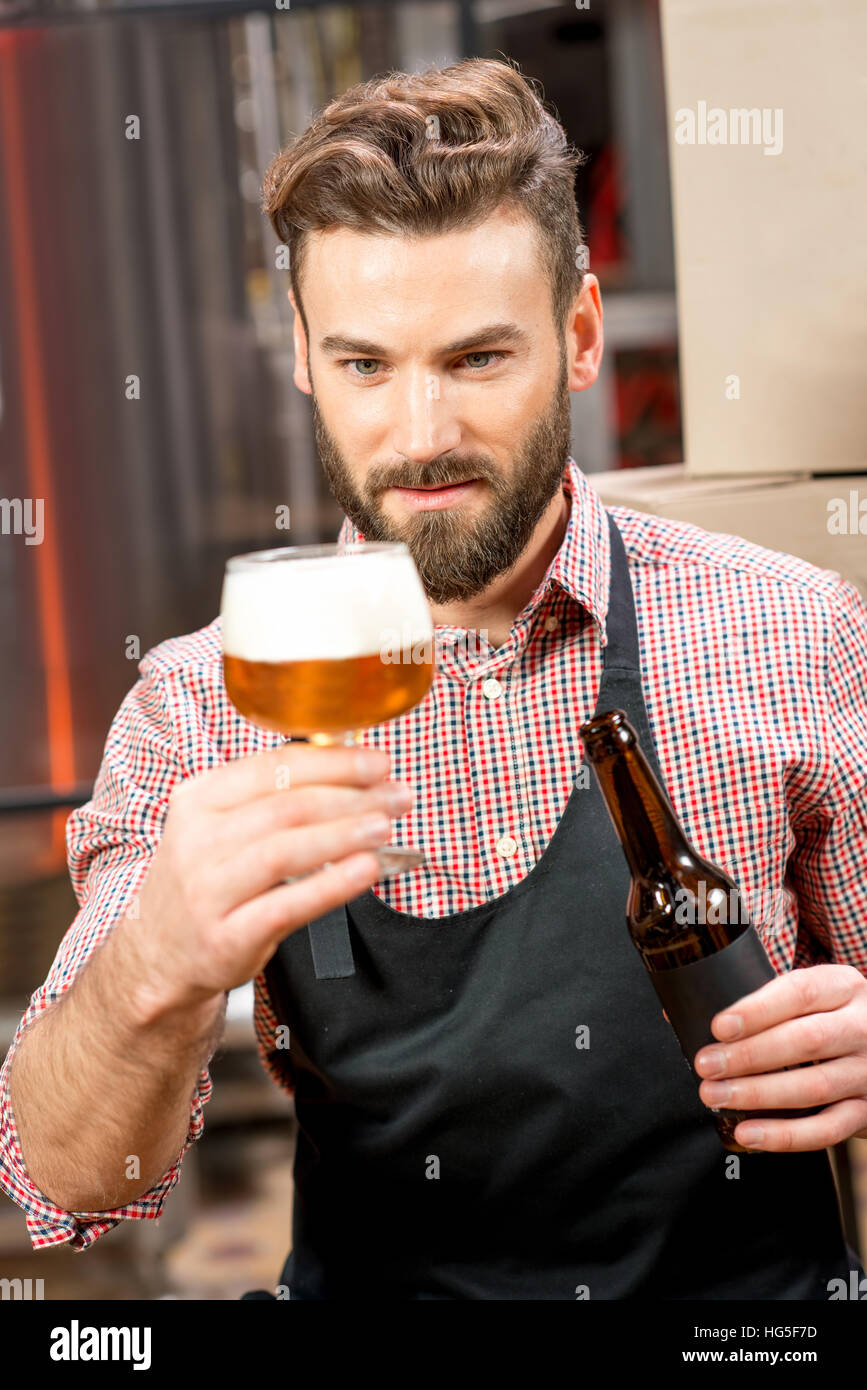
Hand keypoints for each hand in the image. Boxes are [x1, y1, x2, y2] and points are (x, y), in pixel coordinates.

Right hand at [119, 743, 413, 1018]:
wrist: (158, 955)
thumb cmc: (208, 881)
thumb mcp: (222, 827)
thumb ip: (275, 798)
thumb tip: (352, 769)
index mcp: (200, 798)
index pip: (275, 767)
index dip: (334, 761)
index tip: (379, 762)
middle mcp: (197, 839)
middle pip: (287, 806)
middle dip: (352, 796)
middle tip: (398, 795)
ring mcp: (207, 890)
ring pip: (286, 850)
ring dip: (344, 834)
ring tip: (385, 826)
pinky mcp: (225, 936)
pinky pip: (287, 905)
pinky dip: (332, 885)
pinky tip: (366, 870)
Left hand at [693, 963, 866, 1150]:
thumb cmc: (827, 1017)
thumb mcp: (809, 996)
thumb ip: (758, 1000)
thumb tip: (677, 1013)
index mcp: (842, 986)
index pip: (800, 992)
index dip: (757, 1010)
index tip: (719, 1026)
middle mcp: (862, 1026)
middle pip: (807, 1041)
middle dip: (750, 1056)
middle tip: (706, 1065)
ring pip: (815, 1087)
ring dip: (759, 1095)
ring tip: (715, 1096)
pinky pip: (828, 1130)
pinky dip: (785, 1136)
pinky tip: (748, 1133)